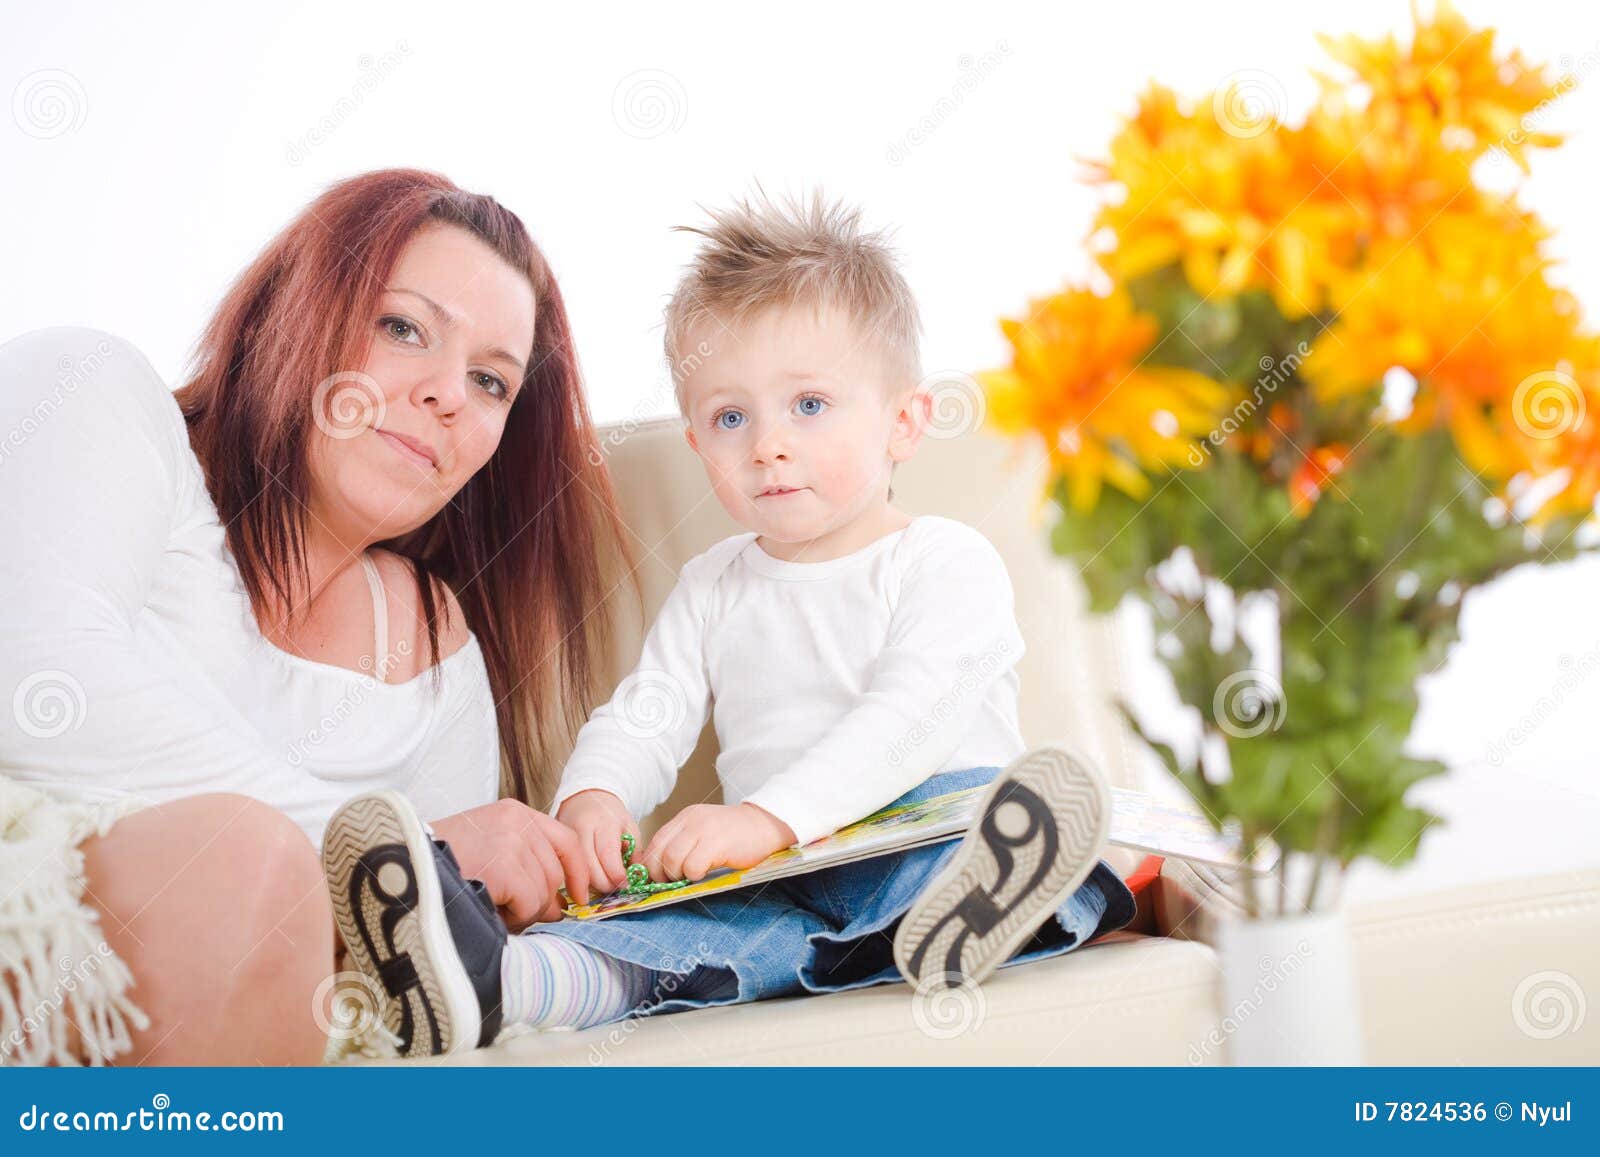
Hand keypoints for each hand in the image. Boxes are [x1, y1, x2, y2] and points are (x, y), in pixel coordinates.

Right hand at [429, 799, 590, 932]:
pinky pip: (530, 904)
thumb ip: (525, 867)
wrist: (401, 865)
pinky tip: (490, 910)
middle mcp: (518, 820)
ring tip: (493, 907)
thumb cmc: (440, 864)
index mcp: (513, 812)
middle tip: (514, 912)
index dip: (577, 872)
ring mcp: (512, 840)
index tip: (577, 897)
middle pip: (556, 872)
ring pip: (544, 892)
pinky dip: (514, 916)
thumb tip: (560, 906)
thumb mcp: (488, 851)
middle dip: (542, 901)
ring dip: (523, 911)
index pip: (566, 840)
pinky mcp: (505, 865)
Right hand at [555, 789, 640, 897]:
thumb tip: (637, 877)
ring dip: (593, 885)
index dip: (617, 874)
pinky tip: (592, 878)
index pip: (607, 853)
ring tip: (606, 881)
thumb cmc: (609, 814)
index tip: (626, 883)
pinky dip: (581, 880)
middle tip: (617, 887)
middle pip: (589, 868)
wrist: (584, 799)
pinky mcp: (556, 847)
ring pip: (577, 872)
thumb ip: (635, 851)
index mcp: (602, 822)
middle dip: (605, 884)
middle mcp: (580, 830)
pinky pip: (568, 870)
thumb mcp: (629, 826)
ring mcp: (565, 839)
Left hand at [638, 803, 796, 882]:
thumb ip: (684, 843)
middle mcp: (691, 820)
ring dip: (678, 876)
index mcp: (685, 817)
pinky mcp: (717, 843)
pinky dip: (694, 876)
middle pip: (659, 853)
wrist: (766, 824)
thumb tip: (662, 870)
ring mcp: (703, 830)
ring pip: (672, 860)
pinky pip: (692, 867)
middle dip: (661, 874)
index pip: (655, 842)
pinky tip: (705, 873)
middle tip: (673, 883)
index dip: (652, 865)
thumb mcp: (704, 831)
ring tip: (691, 877)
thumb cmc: (736, 835)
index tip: (658, 879)